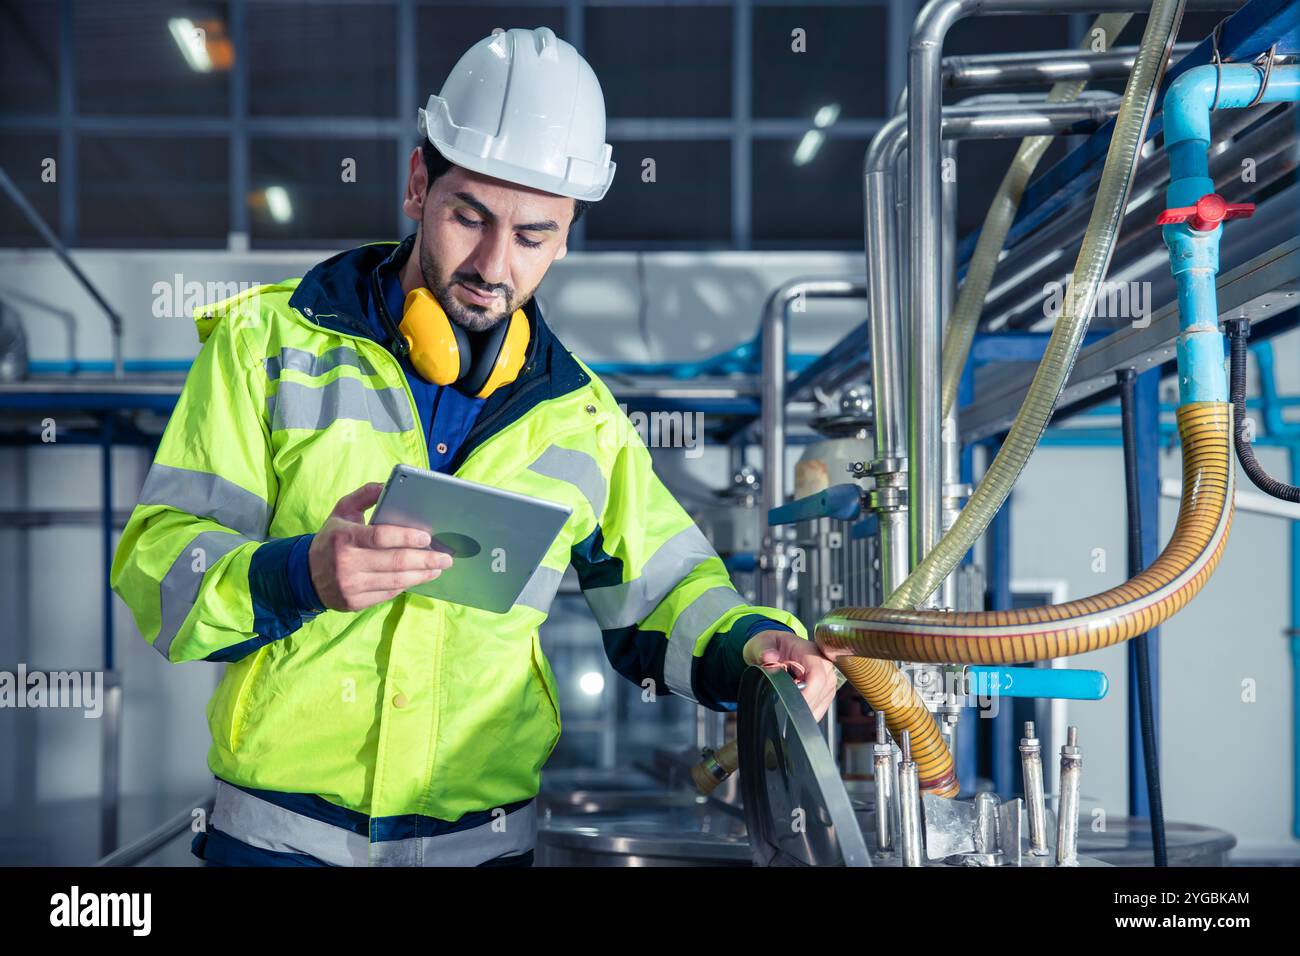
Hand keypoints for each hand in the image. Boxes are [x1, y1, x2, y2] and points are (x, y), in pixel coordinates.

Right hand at [309, 482, 451, 611]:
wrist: (304, 575)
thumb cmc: (331, 538)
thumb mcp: (342, 511)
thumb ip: (366, 495)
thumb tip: (388, 484)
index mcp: (344, 537)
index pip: (381, 537)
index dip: (407, 537)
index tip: (427, 537)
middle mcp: (346, 563)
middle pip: (395, 562)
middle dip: (426, 560)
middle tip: (446, 557)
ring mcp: (350, 586)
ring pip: (396, 581)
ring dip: (422, 575)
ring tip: (438, 568)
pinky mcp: (354, 602)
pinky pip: (388, 594)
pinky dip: (406, 585)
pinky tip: (419, 577)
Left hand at [743, 630, 837, 720]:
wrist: (775, 649)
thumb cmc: (771, 645)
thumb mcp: (761, 643)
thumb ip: (763, 649)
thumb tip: (769, 656)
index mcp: (810, 651)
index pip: (817, 676)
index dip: (807, 693)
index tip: (791, 704)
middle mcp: (824, 665)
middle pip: (820, 693)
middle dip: (801, 705)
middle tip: (782, 708)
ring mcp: (827, 680)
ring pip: (821, 703)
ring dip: (802, 710)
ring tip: (784, 705)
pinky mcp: (825, 692)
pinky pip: (819, 709)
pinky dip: (804, 713)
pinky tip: (792, 709)